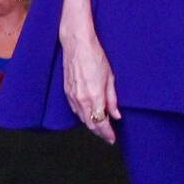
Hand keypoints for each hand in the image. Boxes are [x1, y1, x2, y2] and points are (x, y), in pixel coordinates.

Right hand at [61, 21, 120, 142]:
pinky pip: (74, 110)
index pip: (101, 123)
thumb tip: (116, 115)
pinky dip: (82, 115)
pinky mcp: (67, 92)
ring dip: (91, 124)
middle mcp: (81, 99)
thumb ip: (112, 99)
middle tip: (108, 136)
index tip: (112, 138)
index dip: (107, 133)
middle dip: (99, 132)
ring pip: (81, 118)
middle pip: (90, 124)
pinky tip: (88, 115)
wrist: (77, 45)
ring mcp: (72, 96)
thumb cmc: (95, 57)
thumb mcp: (110, 78)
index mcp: (94, 97)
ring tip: (100, 127)